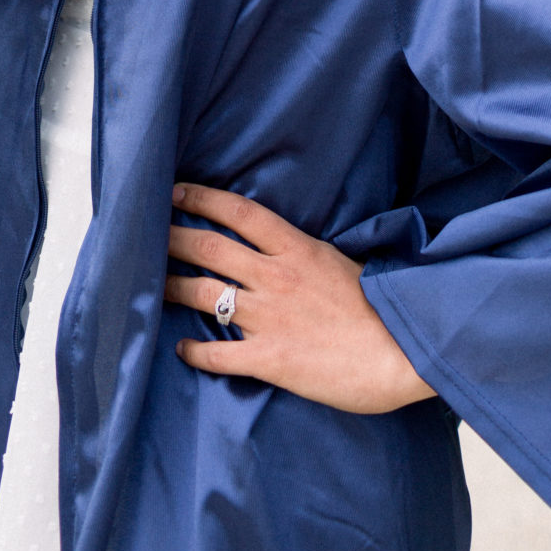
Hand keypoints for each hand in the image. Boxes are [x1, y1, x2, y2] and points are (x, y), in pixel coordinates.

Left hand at [166, 183, 434, 414]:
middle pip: (209, 248)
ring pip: (203, 295)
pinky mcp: (271, 358)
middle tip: (146, 234)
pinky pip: (219, 354)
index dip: (202, 198)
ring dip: (171, 288)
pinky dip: (194, 351)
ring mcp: (270, 317)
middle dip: (172, 237)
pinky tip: (181, 349)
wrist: (405, 352)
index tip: (175, 191)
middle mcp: (276, 276)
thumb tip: (280, 250)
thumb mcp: (341, 263)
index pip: (238, 212)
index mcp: (297, 248)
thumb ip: (305, 255)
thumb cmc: (382, 308)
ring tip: (149, 286)